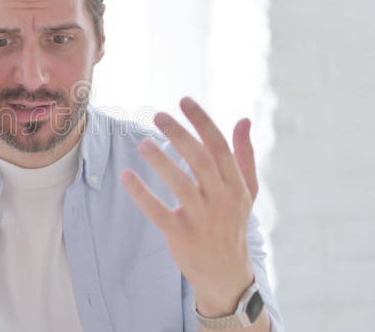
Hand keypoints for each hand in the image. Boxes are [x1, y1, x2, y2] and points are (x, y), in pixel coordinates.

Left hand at [120, 97, 258, 315]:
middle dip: (180, 135)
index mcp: (237, 185)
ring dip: (161, 161)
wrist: (227, 273)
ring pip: (181, 184)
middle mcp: (222, 199)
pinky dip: (142, 194)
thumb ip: (244, 155)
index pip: (220, 146)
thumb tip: (244, 120)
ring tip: (142, 143)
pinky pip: (159, 212)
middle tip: (158, 115)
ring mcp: (202, 218)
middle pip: (201, 160)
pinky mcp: (181, 235)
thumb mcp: (247, 191)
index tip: (184, 101)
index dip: (202, 122)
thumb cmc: (233, 224)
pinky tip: (127, 176)